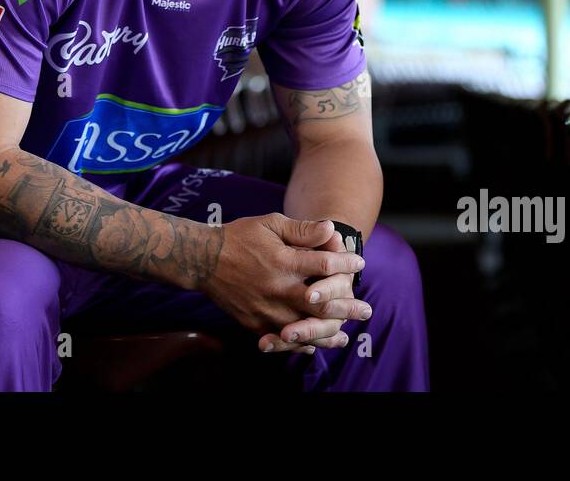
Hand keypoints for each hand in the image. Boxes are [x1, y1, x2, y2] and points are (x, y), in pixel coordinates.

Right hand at [200, 214, 365, 352]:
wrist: (202, 259)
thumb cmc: (239, 237)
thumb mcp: (270, 224)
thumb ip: (301, 230)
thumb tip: (330, 229)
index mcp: (283, 261)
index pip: (324, 265)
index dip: (345, 264)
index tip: (360, 264)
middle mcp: (277, 288)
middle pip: (320, 304)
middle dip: (347, 307)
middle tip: (367, 311)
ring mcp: (265, 309)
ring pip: (304, 328)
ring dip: (328, 333)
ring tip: (345, 337)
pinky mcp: (254, 322)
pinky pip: (282, 338)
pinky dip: (300, 344)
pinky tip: (313, 346)